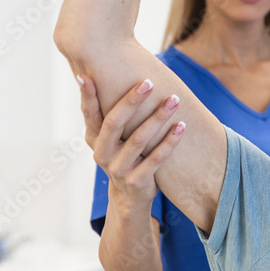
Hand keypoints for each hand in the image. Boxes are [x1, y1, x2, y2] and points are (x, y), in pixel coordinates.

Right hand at [78, 75, 185, 209]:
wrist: (130, 197)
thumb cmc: (124, 155)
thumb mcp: (113, 138)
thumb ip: (113, 114)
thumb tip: (116, 73)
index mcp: (94, 139)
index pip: (89, 113)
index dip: (87, 96)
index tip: (87, 74)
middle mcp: (102, 153)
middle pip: (114, 123)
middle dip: (131, 100)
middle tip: (148, 82)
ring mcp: (118, 169)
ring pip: (138, 139)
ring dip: (158, 117)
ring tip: (174, 100)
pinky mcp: (137, 181)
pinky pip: (156, 159)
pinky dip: (170, 141)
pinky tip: (182, 126)